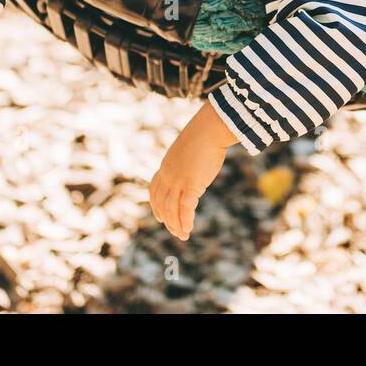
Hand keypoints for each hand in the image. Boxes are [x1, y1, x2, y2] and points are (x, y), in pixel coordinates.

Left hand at [149, 109, 230, 240]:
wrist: (210, 129)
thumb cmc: (205, 134)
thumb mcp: (190, 148)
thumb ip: (187, 160)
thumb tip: (194, 162)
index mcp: (166, 165)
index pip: (154, 190)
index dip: (156, 205)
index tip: (159, 217)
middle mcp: (168, 175)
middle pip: (162, 203)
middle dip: (167, 220)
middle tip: (175, 232)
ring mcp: (179, 180)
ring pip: (172, 209)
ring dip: (176, 225)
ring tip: (183, 236)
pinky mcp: (192, 184)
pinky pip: (186, 208)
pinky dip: (186, 220)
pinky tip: (189, 229)